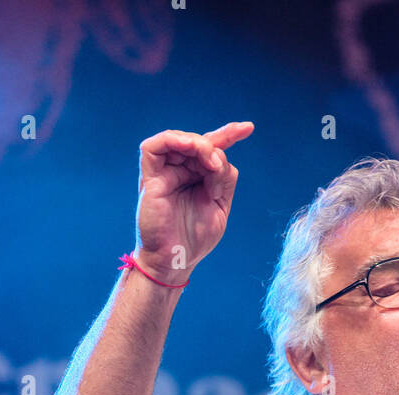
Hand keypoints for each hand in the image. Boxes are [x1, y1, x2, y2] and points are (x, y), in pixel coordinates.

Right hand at [133, 122, 253, 281]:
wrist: (174, 261)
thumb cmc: (195, 239)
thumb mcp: (220, 207)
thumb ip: (224, 180)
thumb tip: (219, 158)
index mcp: (198, 177)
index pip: (212, 148)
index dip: (229, 134)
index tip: (248, 128)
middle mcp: (180, 171)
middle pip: (199, 143)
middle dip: (214, 147)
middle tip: (219, 167)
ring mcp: (164, 173)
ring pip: (179, 140)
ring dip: (198, 144)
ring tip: (210, 162)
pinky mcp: (149, 178)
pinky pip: (153, 147)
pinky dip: (173, 140)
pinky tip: (189, 148)